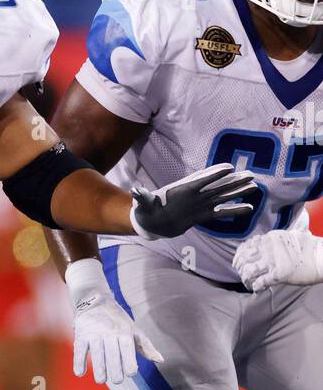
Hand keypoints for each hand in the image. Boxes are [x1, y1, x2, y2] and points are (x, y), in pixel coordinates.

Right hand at [66, 258, 162, 383]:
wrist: (95, 301)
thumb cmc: (118, 321)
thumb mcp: (134, 330)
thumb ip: (146, 346)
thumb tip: (160, 360)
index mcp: (124, 332)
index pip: (128, 350)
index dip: (130, 364)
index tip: (130, 373)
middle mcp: (110, 332)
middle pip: (113, 355)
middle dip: (115, 371)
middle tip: (116, 380)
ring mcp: (94, 333)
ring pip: (97, 354)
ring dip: (99, 370)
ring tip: (101, 380)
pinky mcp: (81, 334)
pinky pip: (80, 350)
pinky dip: (79, 362)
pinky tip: (80, 373)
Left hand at [131, 163, 256, 239]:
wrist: (150, 222)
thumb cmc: (147, 210)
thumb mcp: (143, 203)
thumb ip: (142, 197)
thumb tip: (135, 190)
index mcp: (184, 190)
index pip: (202, 180)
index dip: (214, 174)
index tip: (230, 168)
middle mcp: (196, 195)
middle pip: (218, 186)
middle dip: (234, 180)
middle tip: (252, 175)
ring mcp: (200, 204)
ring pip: (223, 196)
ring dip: (238, 191)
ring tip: (254, 186)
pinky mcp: (202, 215)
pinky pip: (221, 212)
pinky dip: (234, 210)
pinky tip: (248, 208)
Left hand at [233, 229, 322, 290]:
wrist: (321, 257)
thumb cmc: (309, 247)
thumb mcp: (290, 236)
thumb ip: (276, 240)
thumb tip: (267, 241)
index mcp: (270, 238)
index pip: (247, 245)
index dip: (240, 254)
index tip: (239, 260)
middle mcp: (268, 248)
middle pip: (244, 258)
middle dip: (239, 266)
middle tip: (240, 272)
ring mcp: (273, 261)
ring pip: (249, 271)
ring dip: (245, 278)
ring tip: (248, 282)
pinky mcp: (278, 274)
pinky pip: (260, 282)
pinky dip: (256, 287)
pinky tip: (256, 289)